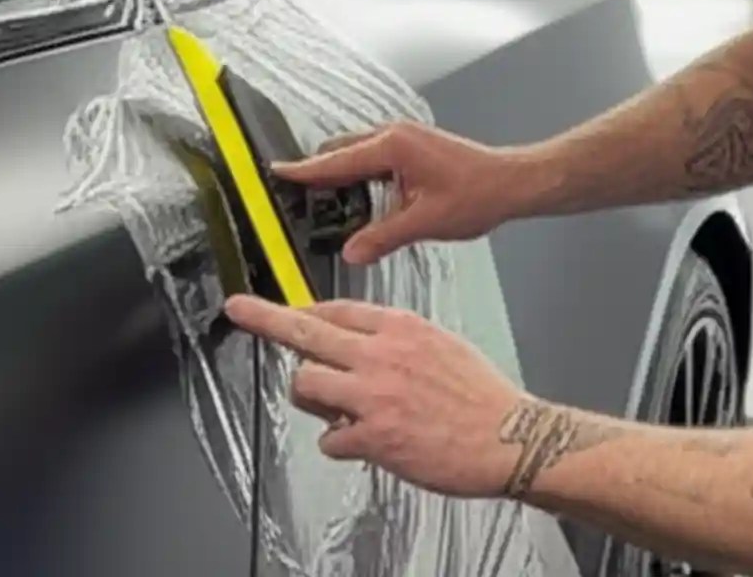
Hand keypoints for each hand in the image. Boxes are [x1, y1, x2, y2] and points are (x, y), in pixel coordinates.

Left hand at [225, 294, 523, 497]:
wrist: (512, 437)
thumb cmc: (482, 396)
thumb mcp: (441, 344)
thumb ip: (396, 340)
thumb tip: (358, 343)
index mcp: (400, 328)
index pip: (336, 309)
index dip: (305, 311)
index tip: (286, 309)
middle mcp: (382, 355)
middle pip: (307, 331)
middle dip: (265, 318)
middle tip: (240, 309)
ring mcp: (373, 396)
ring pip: (306, 384)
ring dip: (312, 399)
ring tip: (337, 409)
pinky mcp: (374, 437)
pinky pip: (329, 438)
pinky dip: (341, 443)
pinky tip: (364, 444)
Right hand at [274, 121, 516, 263]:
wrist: (512, 182)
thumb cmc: (479, 194)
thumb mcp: (425, 222)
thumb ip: (382, 238)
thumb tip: (352, 251)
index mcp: (393, 147)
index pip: (335, 161)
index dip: (304, 171)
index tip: (277, 173)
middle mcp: (395, 136)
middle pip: (341, 151)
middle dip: (318, 171)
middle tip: (297, 195)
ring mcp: (405, 139)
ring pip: (357, 152)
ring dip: (340, 172)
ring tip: (323, 200)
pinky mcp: (413, 147)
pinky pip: (374, 156)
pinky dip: (360, 173)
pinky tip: (360, 198)